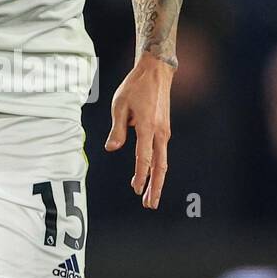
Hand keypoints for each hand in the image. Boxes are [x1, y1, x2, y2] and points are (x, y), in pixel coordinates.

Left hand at [105, 55, 173, 208]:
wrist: (156, 72)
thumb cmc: (135, 87)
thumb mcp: (119, 105)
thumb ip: (117, 129)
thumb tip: (112, 148)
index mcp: (146, 126)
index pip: (143, 157)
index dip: (140, 176)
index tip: (136, 190)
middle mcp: (159, 132)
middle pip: (160, 166)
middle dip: (155, 187)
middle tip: (149, 204)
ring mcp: (164, 131)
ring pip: (162, 162)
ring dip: (157, 180)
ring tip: (150, 196)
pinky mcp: (164, 129)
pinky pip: (161, 153)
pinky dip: (157, 167)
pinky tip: (150, 175)